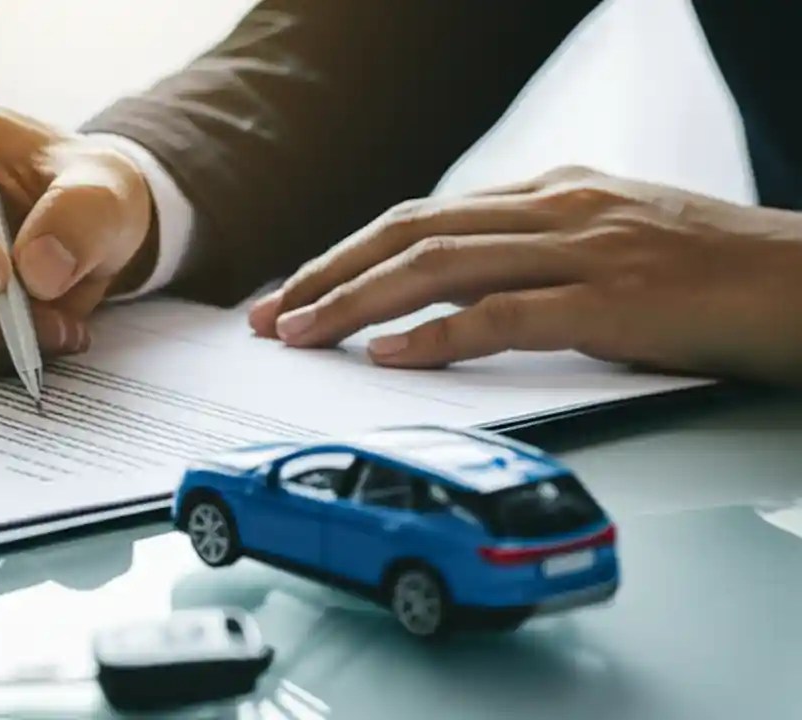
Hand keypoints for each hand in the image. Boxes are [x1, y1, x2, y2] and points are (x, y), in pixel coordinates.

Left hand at [249, 166, 801, 384]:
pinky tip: (387, 355)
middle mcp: (553, 209)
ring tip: (298, 334)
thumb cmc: (713, 272)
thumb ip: (534, 256)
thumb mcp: (608, 244)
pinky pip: (503, 315)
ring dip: (355, 303)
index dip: (349, 254)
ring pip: (437, 266)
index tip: (296, 288)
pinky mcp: (612, 302)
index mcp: (549, 194)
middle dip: (327, 274)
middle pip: (409, 232)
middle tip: (268, 313)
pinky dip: (436, 336)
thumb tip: (454, 293)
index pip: (422, 217)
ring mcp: (580, 250)